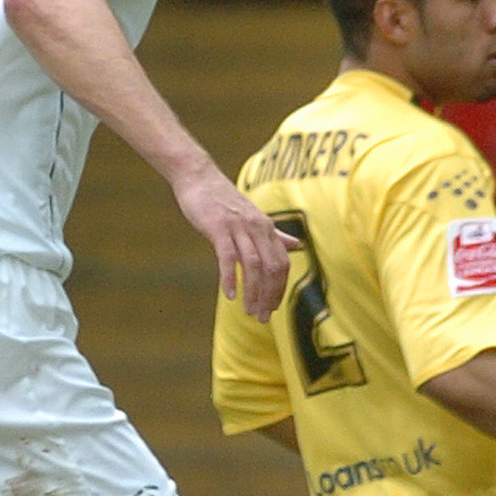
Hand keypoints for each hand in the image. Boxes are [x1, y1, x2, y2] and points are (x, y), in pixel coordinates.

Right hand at [175, 166, 297, 321]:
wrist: (198, 177)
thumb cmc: (224, 201)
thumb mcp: (253, 218)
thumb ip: (275, 235)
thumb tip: (297, 245)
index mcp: (267, 228)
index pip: (282, 264)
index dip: (279, 289)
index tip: (272, 308)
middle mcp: (258, 227)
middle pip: (271, 268)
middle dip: (269, 296)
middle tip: (262, 318)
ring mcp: (238, 227)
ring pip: (253, 266)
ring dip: (253, 293)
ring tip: (249, 312)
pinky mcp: (219, 227)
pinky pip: (228, 257)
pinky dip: (231, 278)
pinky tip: (229, 295)